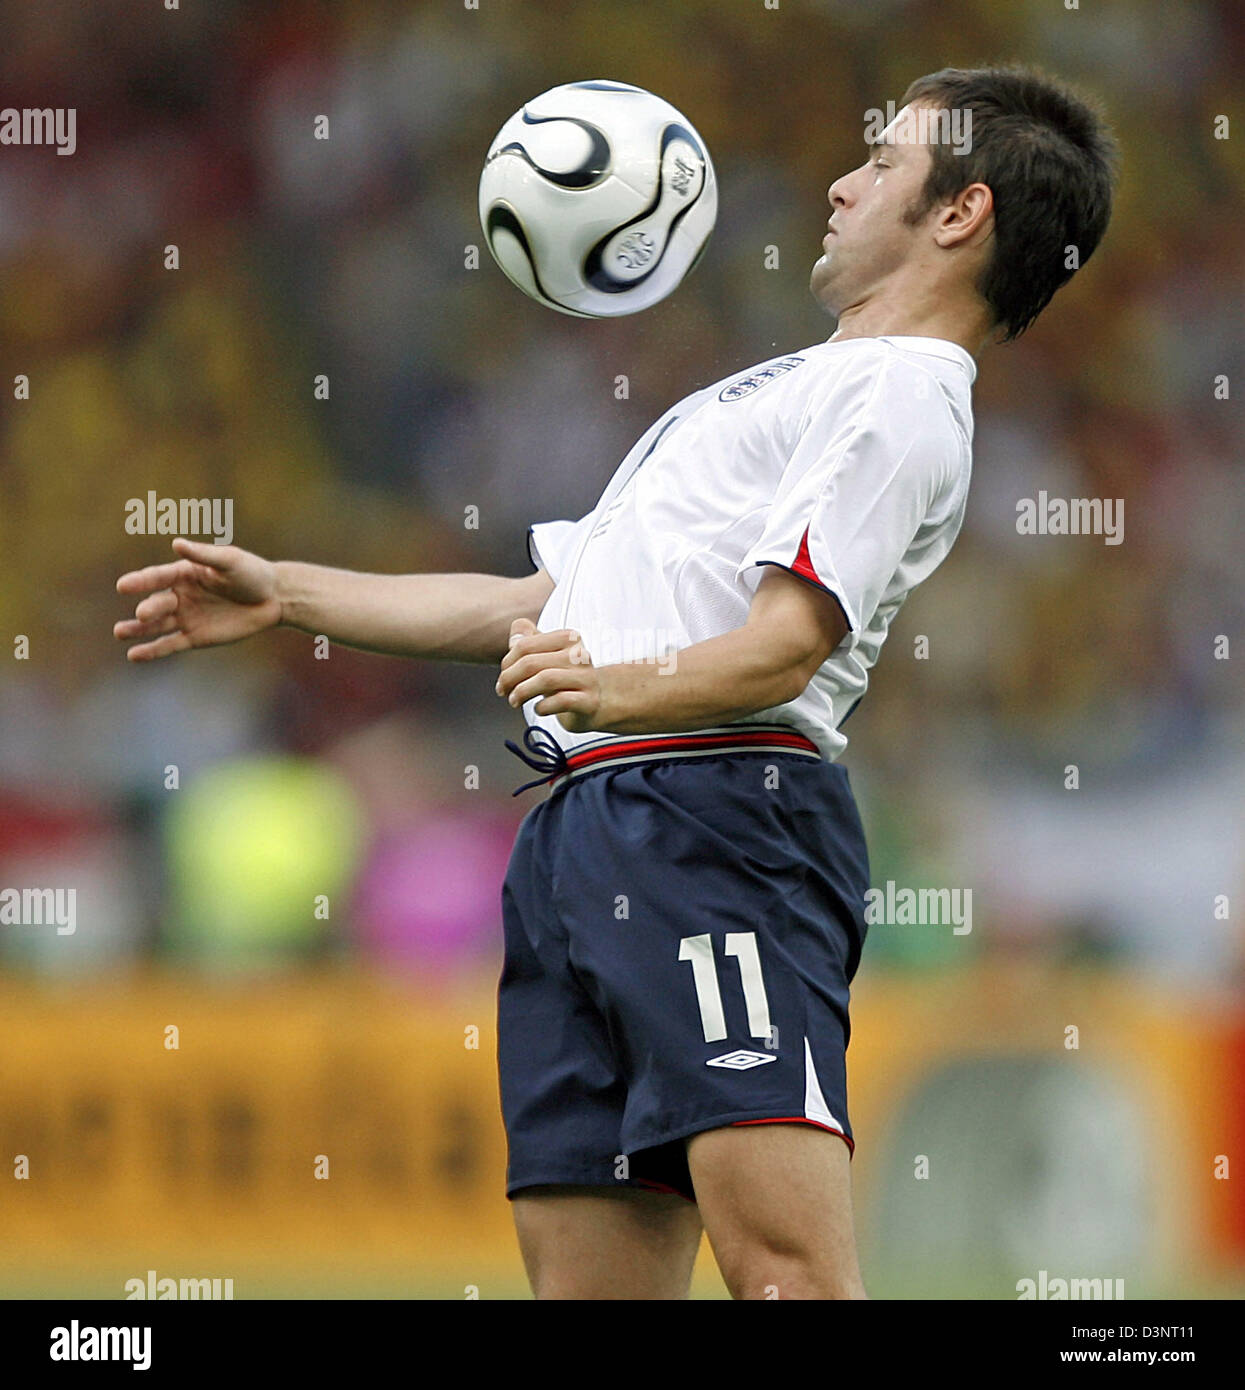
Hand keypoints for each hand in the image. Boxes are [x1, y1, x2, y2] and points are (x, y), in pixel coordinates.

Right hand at [114, 537, 281, 660]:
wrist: (274, 598)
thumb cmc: (252, 573)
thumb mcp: (230, 560)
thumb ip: (204, 555)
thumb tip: (176, 544)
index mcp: (185, 573)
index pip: (158, 577)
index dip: (141, 581)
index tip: (123, 586)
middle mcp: (180, 595)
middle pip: (159, 603)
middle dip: (149, 609)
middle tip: (143, 614)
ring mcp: (186, 617)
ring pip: (158, 625)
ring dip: (138, 630)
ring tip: (119, 632)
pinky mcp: (195, 637)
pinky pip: (170, 644)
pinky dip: (153, 650)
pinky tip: (134, 656)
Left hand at [495, 618, 602, 732]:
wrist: (596, 701)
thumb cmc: (565, 678)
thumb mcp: (546, 656)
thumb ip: (528, 641)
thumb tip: (516, 633)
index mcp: (568, 638)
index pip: (525, 645)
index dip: (507, 663)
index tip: (503, 677)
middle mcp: (579, 655)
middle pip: (531, 663)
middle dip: (509, 679)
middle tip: (503, 691)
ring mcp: (587, 678)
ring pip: (546, 680)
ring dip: (522, 692)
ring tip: (514, 700)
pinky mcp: (590, 700)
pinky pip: (561, 701)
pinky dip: (543, 707)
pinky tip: (538, 709)